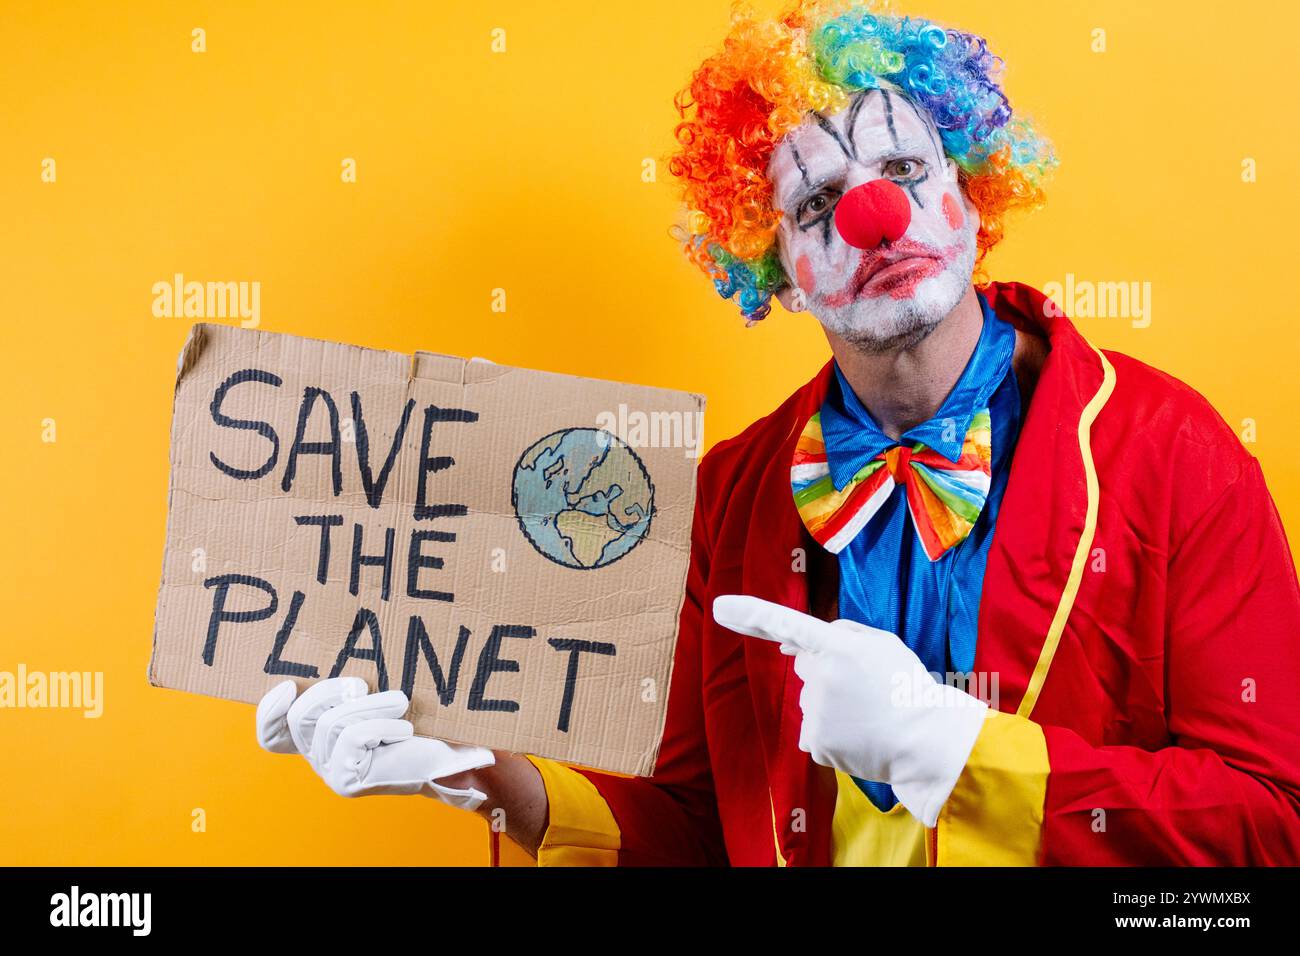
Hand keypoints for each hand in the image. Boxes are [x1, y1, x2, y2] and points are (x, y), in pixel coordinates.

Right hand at [255, 677, 495, 810]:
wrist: (446, 757)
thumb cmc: (413, 721)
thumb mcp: (376, 698)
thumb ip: (350, 691)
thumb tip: (341, 674)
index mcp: (318, 738)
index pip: (272, 735)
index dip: (269, 712)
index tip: (289, 686)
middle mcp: (318, 758)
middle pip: (299, 717)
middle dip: (329, 692)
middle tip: (360, 685)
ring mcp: (330, 773)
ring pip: (331, 724)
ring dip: (370, 705)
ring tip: (400, 702)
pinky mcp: (347, 783)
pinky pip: (352, 737)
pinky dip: (382, 724)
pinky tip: (405, 729)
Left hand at [712, 594, 987, 826]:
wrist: (927, 742)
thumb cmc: (907, 687)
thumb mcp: (881, 645)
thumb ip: (839, 634)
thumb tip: (788, 641)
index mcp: (840, 647)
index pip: (789, 623)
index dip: (752, 614)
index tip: (721, 607)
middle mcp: (821, 677)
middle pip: (806, 665)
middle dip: (826, 671)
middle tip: (864, 687)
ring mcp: (815, 712)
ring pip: (810, 699)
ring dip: (830, 704)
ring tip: (867, 714)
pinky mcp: (815, 742)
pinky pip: (812, 729)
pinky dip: (830, 732)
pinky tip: (857, 734)